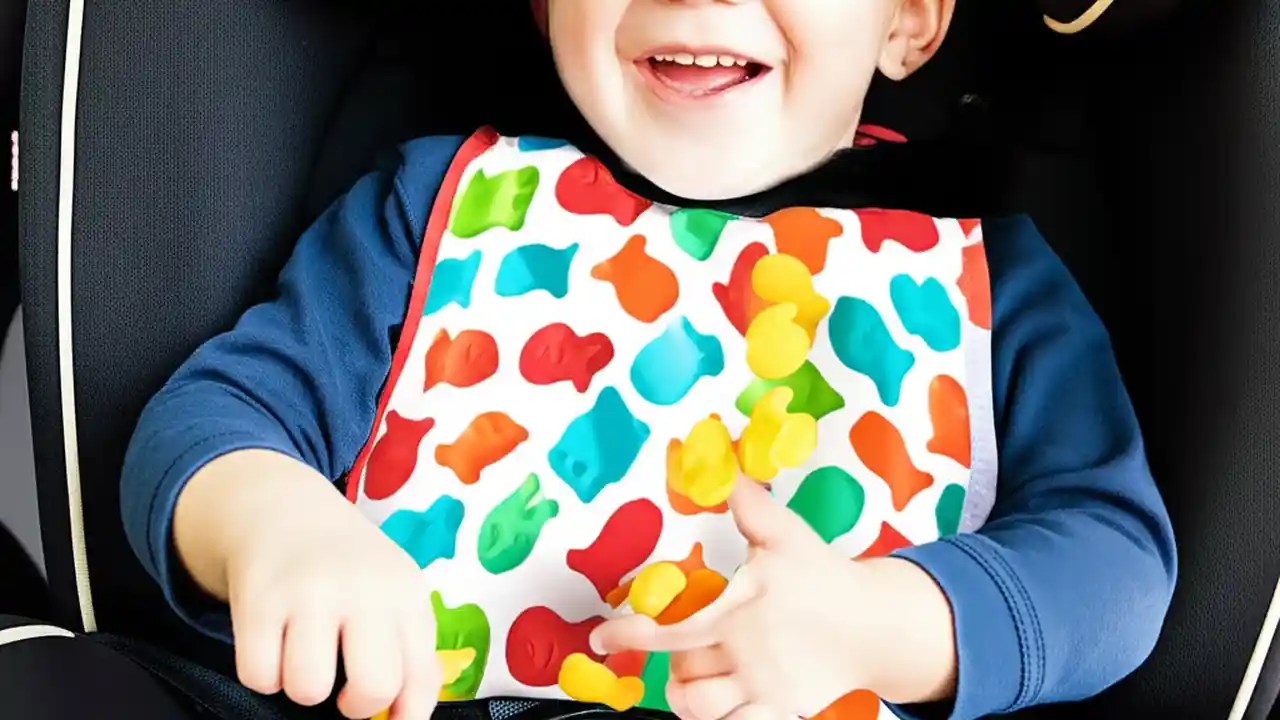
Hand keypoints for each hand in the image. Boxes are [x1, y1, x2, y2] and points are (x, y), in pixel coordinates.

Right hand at [175, 450, 441, 719]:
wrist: (285, 509)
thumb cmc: (350, 568)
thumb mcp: (394, 593)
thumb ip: (409, 650)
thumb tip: (405, 717)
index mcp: (406, 593)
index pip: (421, 678)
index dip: (406, 716)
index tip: (389, 718)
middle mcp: (363, 590)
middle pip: (374, 687)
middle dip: (356, 706)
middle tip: (344, 689)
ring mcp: (310, 593)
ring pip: (308, 689)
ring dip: (303, 688)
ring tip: (304, 658)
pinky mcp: (258, 600)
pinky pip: (259, 677)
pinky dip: (263, 673)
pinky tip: (273, 645)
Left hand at [589, 480, 956, 719]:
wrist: (875, 625)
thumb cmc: (824, 577)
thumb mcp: (786, 534)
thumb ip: (747, 503)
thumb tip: (716, 465)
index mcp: (741, 605)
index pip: (672, 626)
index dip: (631, 633)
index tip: (603, 636)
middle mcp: (748, 650)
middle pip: (681, 666)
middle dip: (666, 658)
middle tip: (673, 643)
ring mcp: (763, 684)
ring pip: (699, 704)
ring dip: (683, 692)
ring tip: (689, 674)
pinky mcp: (780, 709)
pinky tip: (709, 704)